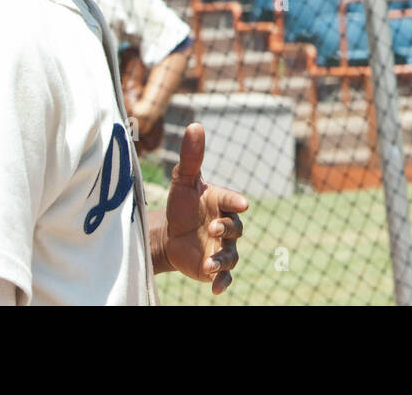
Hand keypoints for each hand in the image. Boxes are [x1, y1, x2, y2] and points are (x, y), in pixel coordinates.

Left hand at [159, 122, 247, 293]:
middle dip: (227, 228)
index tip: (241, 204)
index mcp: (222, 202)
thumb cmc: (181, 205)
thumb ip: (191, 157)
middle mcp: (227, 225)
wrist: (169, 236)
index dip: (236, 201)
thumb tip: (195, 125)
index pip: (232, 201)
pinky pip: (225, 276)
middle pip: (235, 228)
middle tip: (213, 228)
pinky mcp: (215, 267)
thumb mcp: (182, 181)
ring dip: (222, 259)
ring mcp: (223, 247)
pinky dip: (222, 282)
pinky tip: (214, 287)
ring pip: (231, 254)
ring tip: (209, 263)